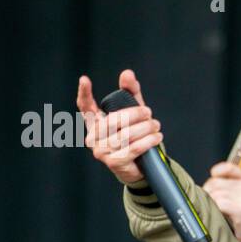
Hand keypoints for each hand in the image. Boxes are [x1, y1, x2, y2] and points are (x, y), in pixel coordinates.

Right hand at [78, 69, 162, 184]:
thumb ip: (130, 93)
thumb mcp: (133, 113)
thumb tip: (127, 74)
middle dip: (135, 114)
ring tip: (155, 126)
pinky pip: (133, 148)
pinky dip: (148, 141)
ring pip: (126, 135)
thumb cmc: (134, 136)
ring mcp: (102, 151)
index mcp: (94, 123)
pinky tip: (156, 137)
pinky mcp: (114, 163)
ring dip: (145, 128)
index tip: (85, 79)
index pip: (85, 106)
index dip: (84, 93)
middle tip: (148, 112)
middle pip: (114, 120)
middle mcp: (93, 137)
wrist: (139, 167)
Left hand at [202, 163, 240, 241]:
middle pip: (214, 182)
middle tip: (216, 205)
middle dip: (209, 193)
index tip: (213, 181)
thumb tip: (208, 182)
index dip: (215, 174)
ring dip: (212, 204)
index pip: (227, 167)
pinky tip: (222, 216)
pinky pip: (218, 204)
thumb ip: (229, 184)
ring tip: (221, 212)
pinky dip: (216, 210)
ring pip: (214, 194)